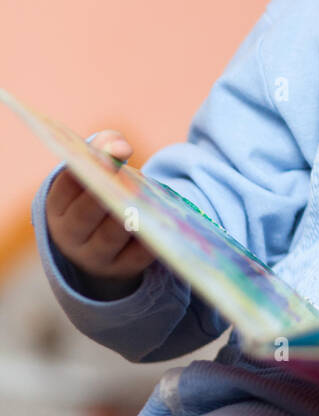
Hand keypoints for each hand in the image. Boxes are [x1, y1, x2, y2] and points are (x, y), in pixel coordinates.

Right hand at [44, 129, 155, 298]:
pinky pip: (135, 256)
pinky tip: (162, 226)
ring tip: (144, 204)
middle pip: (86, 214)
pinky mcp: (121, 268)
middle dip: (107, 194)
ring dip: (128, 219)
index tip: (111, 154)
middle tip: (128, 180)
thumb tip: (120, 147)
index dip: (88, 168)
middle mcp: (70, 234)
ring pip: (110, 237)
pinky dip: (148, 241)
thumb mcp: (98, 171)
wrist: (101, 241)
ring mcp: (94, 256)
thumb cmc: (100, 195)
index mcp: (58, 206)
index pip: (68, 185)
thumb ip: (107, 147)